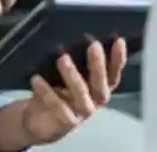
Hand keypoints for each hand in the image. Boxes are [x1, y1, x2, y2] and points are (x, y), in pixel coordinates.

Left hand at [0, 38, 127, 150]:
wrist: (38, 120)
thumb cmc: (55, 90)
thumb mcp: (63, 73)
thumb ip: (72, 59)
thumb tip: (73, 33)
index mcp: (98, 86)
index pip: (113, 73)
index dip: (118, 59)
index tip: (119, 41)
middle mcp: (94, 100)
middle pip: (101, 84)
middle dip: (98, 64)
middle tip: (93, 45)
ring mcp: (81, 112)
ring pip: (82, 95)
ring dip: (73, 76)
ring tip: (63, 58)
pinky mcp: (66, 123)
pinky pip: (59, 108)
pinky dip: (48, 93)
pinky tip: (36, 79)